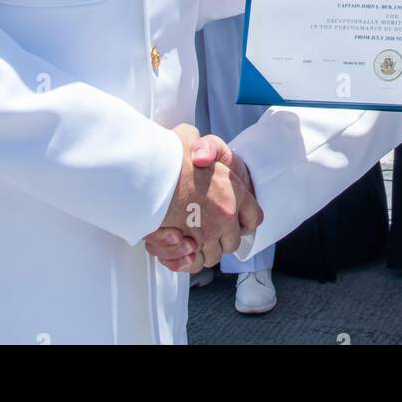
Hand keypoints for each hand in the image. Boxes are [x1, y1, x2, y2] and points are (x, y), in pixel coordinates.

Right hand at [146, 128, 261, 272]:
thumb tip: (200, 155)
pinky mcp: (187, 246)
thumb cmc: (168, 155)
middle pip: (233, 242)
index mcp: (233, 190)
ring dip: (202, 249)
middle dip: (221, 238)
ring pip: (213, 255)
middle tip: (206, 228)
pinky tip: (178, 245)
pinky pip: (194, 262)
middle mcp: (225, 215)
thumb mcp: (190, 139)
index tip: (236, 220)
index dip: (245, 220)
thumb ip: (203, 148)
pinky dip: (186, 259)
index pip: (254, 217)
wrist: (148, 171)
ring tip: (189, 236)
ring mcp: (207, 232)